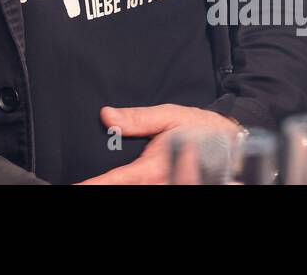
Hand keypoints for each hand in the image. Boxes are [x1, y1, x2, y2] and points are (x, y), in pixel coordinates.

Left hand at [76, 104, 242, 184]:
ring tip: (97, 181)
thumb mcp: (169, 115)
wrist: (231, 142)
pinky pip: (148, 189)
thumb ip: (138, 118)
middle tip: (81, 183)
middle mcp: (161, 182)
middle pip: (124, 189)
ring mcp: (169, 186)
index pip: (117, 180)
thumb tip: (107, 116)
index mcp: (155, 166)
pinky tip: (119, 181)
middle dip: (103, 185)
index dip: (95, 185)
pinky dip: (133, 184)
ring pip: (136, 191)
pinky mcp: (173, 186)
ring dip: (117, 185)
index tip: (76, 187)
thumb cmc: (200, 128)